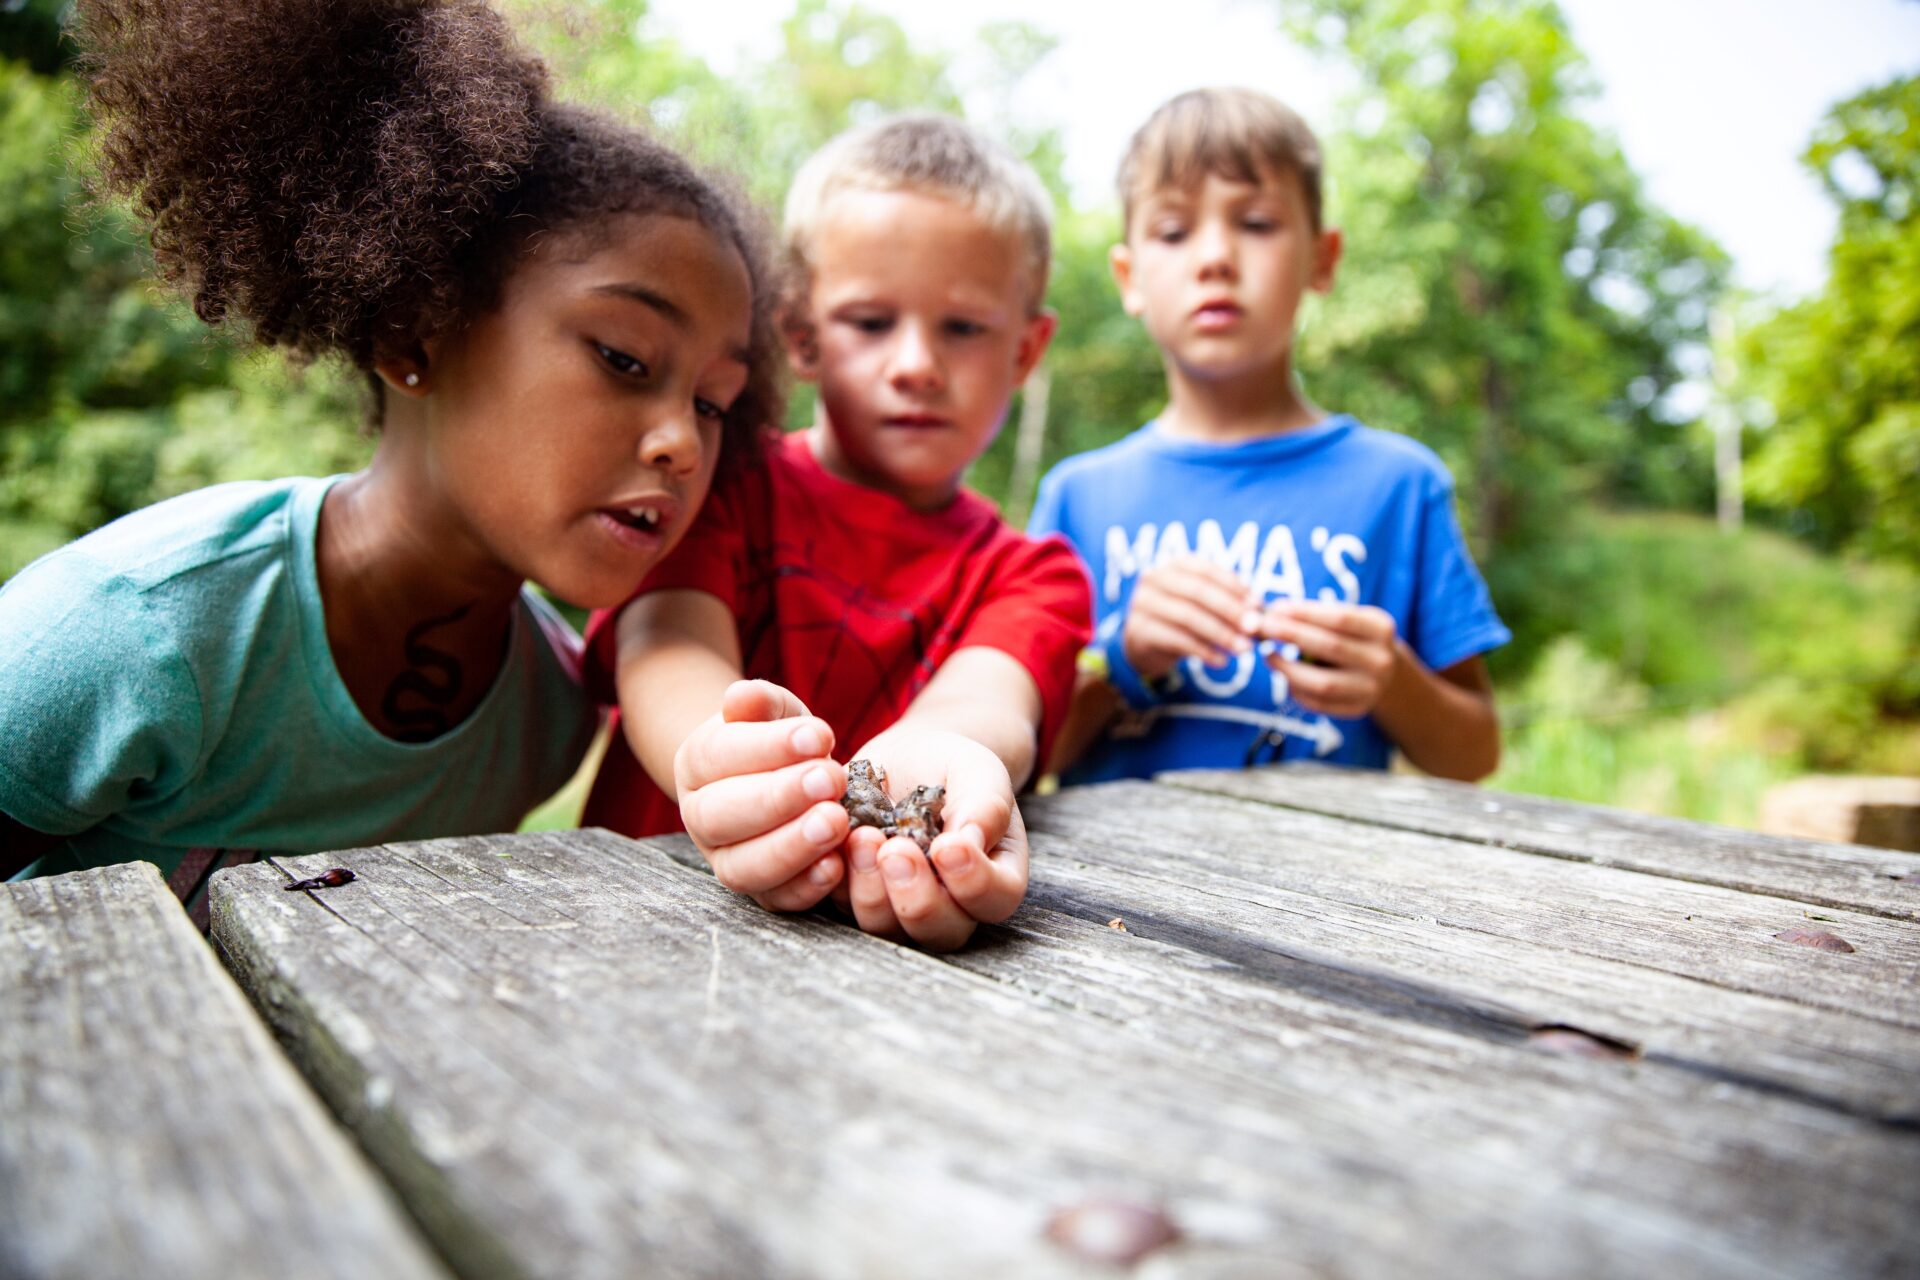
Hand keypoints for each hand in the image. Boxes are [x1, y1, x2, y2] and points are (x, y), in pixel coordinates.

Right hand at [673, 679, 849, 912]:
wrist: (784, 780)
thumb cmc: (779, 740)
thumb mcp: (774, 712)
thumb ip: (761, 703)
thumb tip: (742, 698)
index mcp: (696, 764)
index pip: (720, 755)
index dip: (768, 748)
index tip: (820, 736)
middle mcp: (702, 818)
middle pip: (722, 817)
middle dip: (779, 799)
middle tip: (830, 779)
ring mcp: (727, 861)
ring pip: (744, 867)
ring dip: (791, 847)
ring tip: (836, 822)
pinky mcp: (762, 893)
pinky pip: (776, 900)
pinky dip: (805, 887)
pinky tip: (837, 865)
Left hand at [838, 727, 1028, 950]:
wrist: (904, 759)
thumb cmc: (952, 768)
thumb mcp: (977, 772)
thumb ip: (984, 807)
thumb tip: (966, 846)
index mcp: (995, 874)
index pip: (995, 899)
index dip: (973, 882)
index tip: (947, 846)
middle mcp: (951, 903)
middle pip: (941, 931)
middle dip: (916, 898)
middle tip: (896, 850)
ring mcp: (900, 907)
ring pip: (886, 928)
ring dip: (871, 891)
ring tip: (862, 838)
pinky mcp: (855, 896)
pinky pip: (840, 905)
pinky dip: (835, 879)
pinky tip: (833, 844)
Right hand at [1121, 556, 1259, 681]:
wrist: (1145, 644)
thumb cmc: (1182, 619)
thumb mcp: (1204, 606)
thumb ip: (1229, 604)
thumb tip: (1261, 612)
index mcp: (1174, 565)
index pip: (1208, 571)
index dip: (1234, 587)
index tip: (1258, 606)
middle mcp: (1155, 578)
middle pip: (1198, 592)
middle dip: (1230, 610)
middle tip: (1254, 628)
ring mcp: (1142, 604)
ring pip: (1188, 617)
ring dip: (1220, 634)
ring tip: (1242, 649)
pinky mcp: (1139, 630)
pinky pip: (1176, 640)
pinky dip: (1203, 651)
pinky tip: (1221, 661)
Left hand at [1257, 600, 1399, 717]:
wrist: (1385, 673)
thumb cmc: (1353, 638)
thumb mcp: (1348, 619)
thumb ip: (1314, 616)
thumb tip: (1269, 614)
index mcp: (1381, 629)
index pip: (1340, 618)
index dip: (1305, 613)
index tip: (1276, 608)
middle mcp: (1381, 660)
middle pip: (1331, 647)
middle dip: (1292, 635)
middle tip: (1263, 627)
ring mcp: (1371, 689)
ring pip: (1323, 683)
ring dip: (1289, 668)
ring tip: (1267, 655)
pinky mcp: (1357, 710)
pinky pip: (1319, 704)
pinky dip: (1296, 689)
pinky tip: (1283, 675)